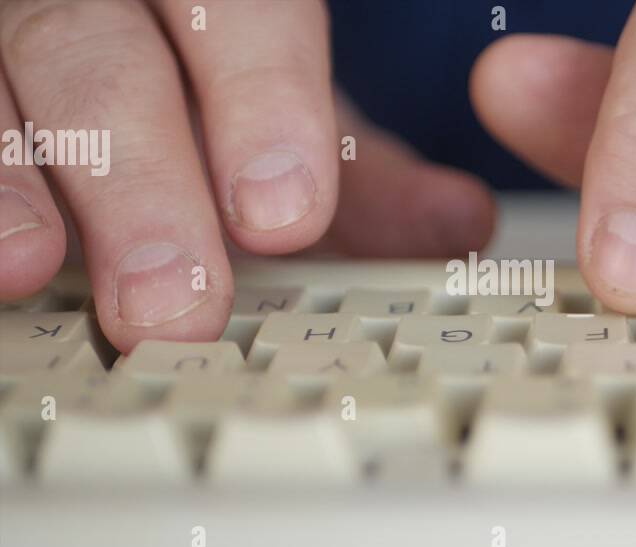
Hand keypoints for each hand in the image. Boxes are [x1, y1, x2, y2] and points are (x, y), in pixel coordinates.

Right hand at [0, 0, 493, 351]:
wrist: (110, 52)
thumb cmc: (204, 92)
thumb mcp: (284, 126)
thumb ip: (362, 173)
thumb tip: (459, 222)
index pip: (242, 8)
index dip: (264, 100)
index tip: (286, 212)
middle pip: (107, 52)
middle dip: (146, 177)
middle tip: (180, 298)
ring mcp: (8, 29)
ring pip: (9, 79)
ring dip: (23, 179)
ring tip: (40, 268)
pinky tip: (1, 262)